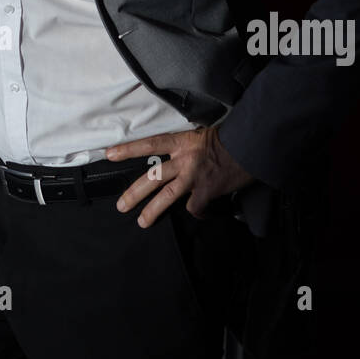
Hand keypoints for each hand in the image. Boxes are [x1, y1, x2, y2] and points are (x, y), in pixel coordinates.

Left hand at [106, 126, 255, 227]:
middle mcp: (184, 159)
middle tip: (121, 206)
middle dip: (134, 193)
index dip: (128, 149)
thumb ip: (184, 148)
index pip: (149, 145)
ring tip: (142, 222)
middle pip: (152, 177)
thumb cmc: (227, 139)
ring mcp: (194, 176)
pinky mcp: (207, 191)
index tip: (109, 154)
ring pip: (167, 196)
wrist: (250, 145)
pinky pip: (194, 207)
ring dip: (152, 211)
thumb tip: (173, 160)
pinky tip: (200, 212)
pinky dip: (196, 211)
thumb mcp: (200, 136)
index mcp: (181, 142)